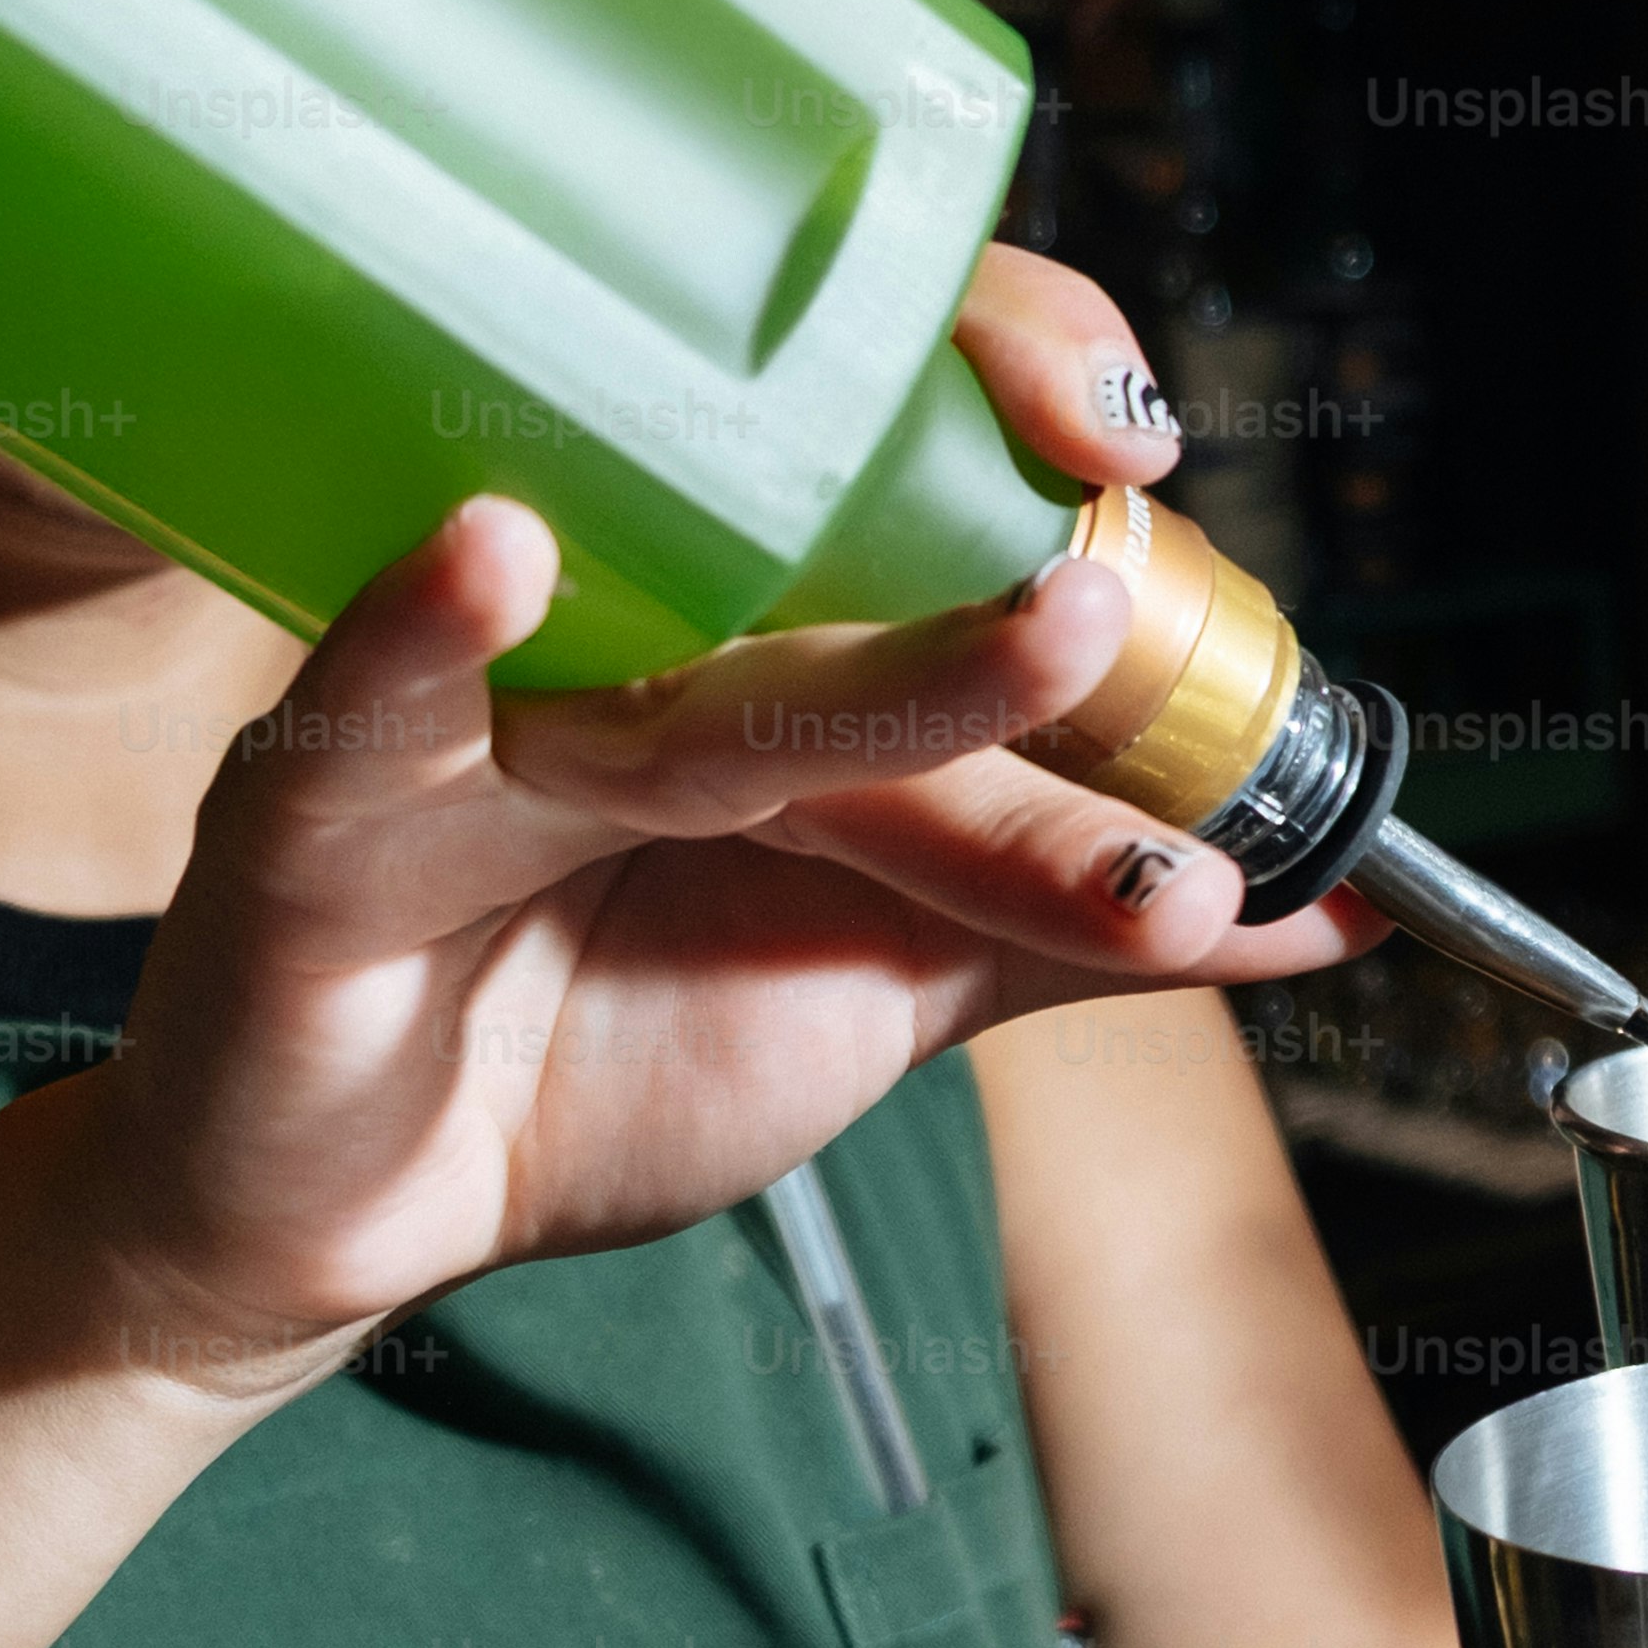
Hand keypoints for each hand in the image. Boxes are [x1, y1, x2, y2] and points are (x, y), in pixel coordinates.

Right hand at [68, 255, 1356, 1382]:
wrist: (342, 1224)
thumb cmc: (592, 1055)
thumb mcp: (886, 984)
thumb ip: (1083, 925)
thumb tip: (1326, 892)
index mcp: (775, 660)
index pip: (915, 488)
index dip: (1024, 423)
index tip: (1152, 447)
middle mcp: (639, 652)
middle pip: (850, 588)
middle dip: (1016, 585)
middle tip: (1145, 551)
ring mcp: (482, 722)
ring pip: (710, 692)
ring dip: (887, 671)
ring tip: (1052, 627)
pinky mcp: (320, 821)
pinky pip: (374, 722)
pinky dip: (422, 638)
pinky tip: (495, 556)